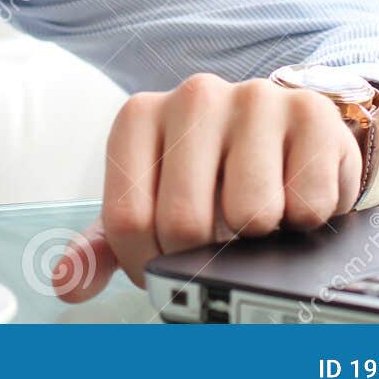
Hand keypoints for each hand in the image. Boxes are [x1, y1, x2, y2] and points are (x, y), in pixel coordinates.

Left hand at [53, 73, 360, 301]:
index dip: (150, 264)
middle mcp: (192, 96)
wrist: (289, 139)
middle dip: (205, 257)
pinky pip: (308, 203)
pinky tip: (296, 199)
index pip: (128, 220)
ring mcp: (254, 98)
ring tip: (260, 216)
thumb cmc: (210, 179)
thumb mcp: (151, 205)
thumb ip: (100, 246)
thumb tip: (67, 282)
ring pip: (251, 215)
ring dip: (260, 238)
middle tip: (220, 244)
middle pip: (184, 222)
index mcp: (138, 116)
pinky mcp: (311, 114)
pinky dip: (307, 222)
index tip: (170, 260)